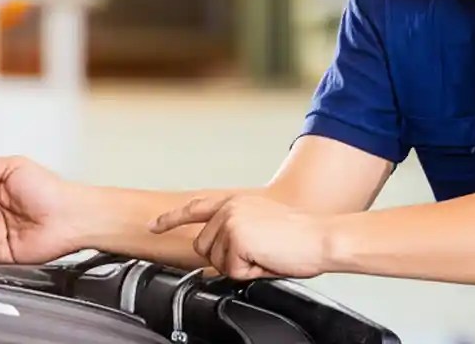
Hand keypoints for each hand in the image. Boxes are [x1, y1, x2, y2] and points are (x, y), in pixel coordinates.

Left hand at [148, 195, 331, 279]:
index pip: (195, 207)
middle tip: (258, 254)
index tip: (153, 225)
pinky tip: (267, 259)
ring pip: (217, 262)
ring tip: (266, 254)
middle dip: (227, 259)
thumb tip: (209, 263)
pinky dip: (250, 272)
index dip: (171, 218)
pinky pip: (232, 271)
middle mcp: (230, 207)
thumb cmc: (299, 237)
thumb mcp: (260, 229)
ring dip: (241, 266)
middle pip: (204, 248)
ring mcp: (231, 221)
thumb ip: (232, 237)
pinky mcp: (236, 237)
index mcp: (236, 201)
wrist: (321, 237)